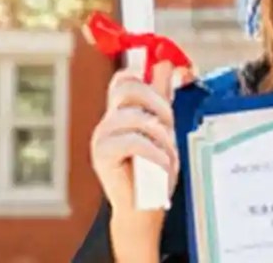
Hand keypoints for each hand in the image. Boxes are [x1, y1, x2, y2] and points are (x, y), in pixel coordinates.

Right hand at [89, 62, 185, 252]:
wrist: (146, 207)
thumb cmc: (155, 170)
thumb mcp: (164, 129)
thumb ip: (162, 97)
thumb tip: (165, 64)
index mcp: (121, 113)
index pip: (124, 78)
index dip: (145, 74)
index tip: (167, 82)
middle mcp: (107, 121)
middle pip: (128, 88)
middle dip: (158, 103)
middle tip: (170, 126)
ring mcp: (101, 137)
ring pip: (137, 117)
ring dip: (161, 138)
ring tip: (167, 156)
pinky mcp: (101, 155)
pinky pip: (135, 141)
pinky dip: (155, 154)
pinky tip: (161, 166)